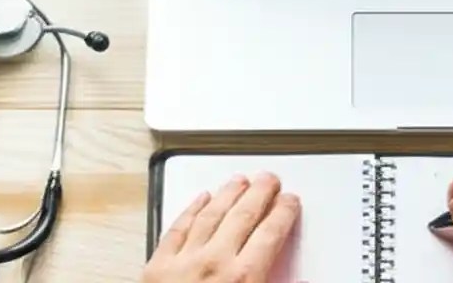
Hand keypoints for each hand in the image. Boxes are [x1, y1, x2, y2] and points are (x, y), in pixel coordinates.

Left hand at [143, 173, 300, 282]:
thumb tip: (297, 280)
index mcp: (244, 280)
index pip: (271, 234)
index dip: (283, 213)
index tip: (289, 202)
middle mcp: (214, 264)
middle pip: (243, 216)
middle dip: (260, 193)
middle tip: (269, 180)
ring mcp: (182, 263)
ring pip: (210, 214)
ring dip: (228, 194)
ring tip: (239, 181)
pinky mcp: (155, 269)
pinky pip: (177, 229)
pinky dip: (191, 210)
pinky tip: (200, 199)